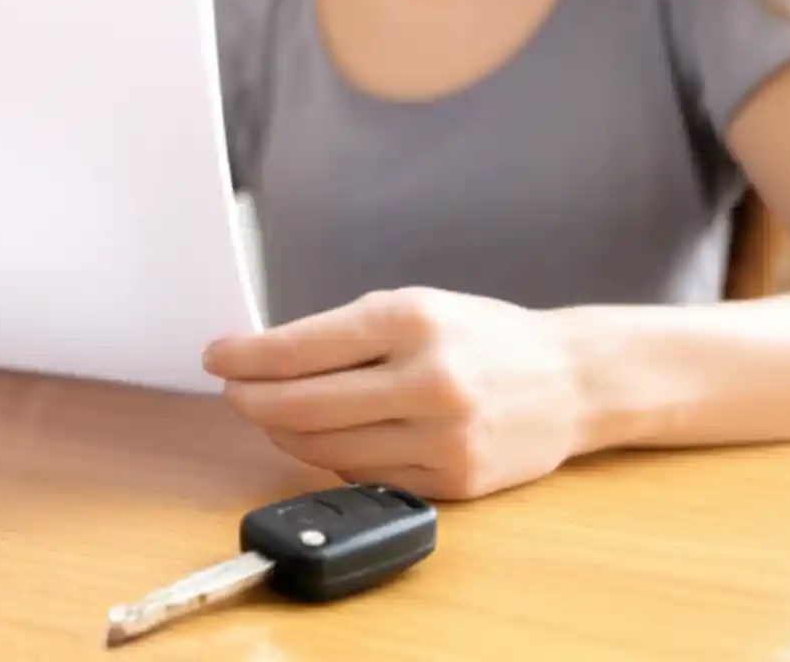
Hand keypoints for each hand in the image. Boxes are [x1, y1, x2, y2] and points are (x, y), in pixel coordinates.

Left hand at [204, 288, 589, 499]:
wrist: (571, 381)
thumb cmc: (485, 338)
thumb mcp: (419, 306)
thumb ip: (345, 333)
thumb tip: (265, 360)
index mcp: (412, 320)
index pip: (298, 349)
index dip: (244, 357)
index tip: (217, 357)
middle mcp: (427, 380)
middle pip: (301, 407)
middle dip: (250, 401)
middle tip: (232, 392)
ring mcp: (441, 438)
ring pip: (324, 450)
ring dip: (283, 433)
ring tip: (273, 414)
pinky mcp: (451, 483)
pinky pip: (363, 475)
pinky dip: (332, 458)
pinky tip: (328, 437)